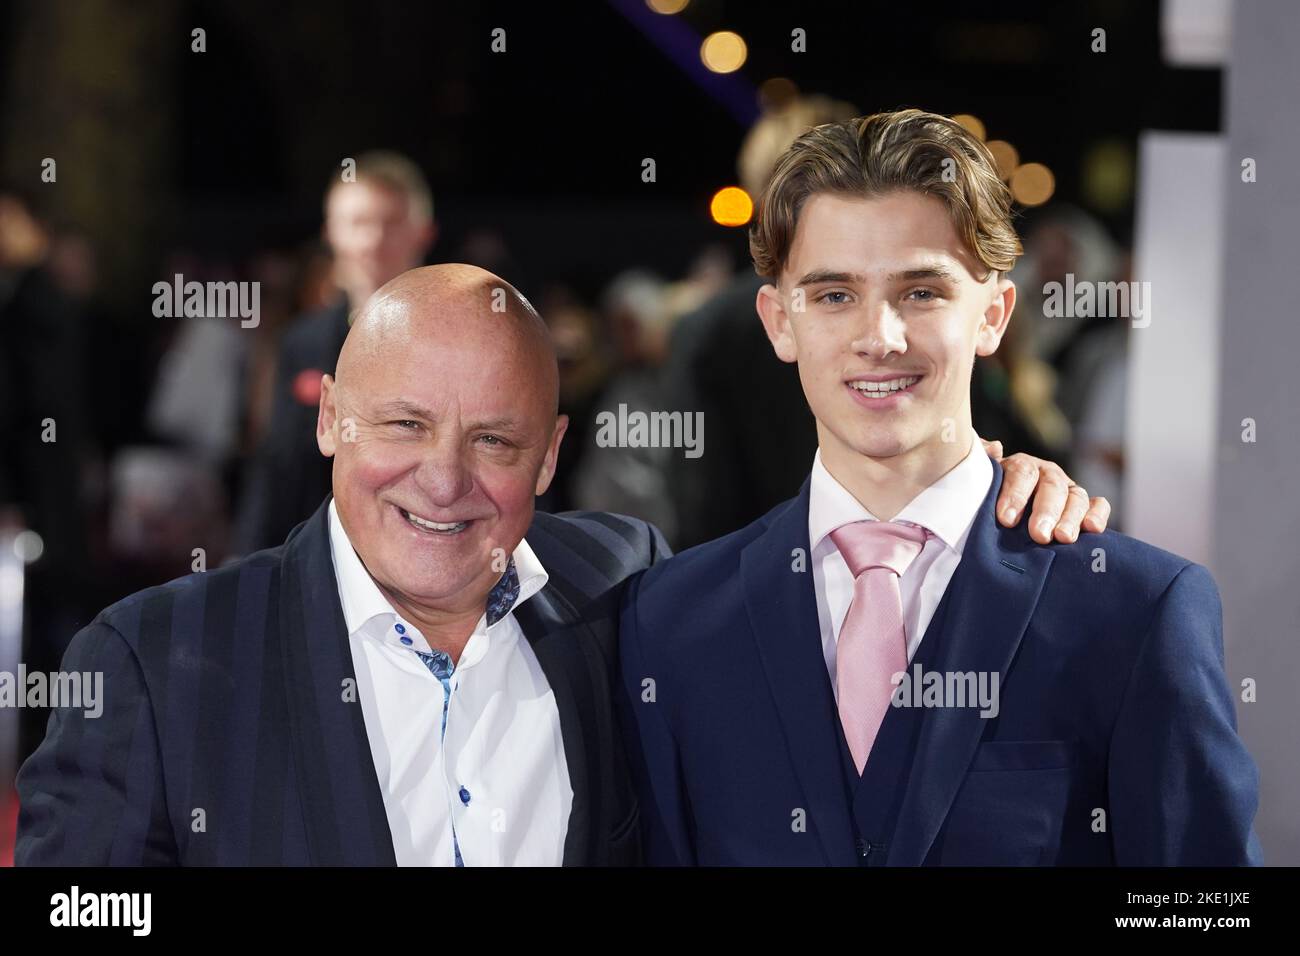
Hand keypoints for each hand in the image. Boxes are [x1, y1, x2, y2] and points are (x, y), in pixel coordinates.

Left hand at [981, 438, 1110, 543]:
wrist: (1004, 518)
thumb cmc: (989, 499)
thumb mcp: (980, 481)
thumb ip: (981, 462)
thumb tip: (994, 448)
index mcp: (1021, 466)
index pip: (1021, 472)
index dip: (1015, 494)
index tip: (1006, 519)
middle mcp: (1047, 474)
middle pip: (1051, 486)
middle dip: (1046, 511)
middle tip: (1038, 535)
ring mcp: (1067, 490)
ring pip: (1076, 498)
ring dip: (1071, 518)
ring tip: (1063, 538)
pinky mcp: (1083, 507)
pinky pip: (1097, 506)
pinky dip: (1098, 514)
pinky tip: (1092, 528)